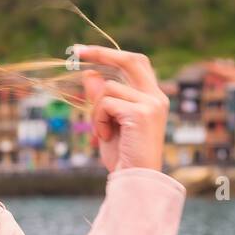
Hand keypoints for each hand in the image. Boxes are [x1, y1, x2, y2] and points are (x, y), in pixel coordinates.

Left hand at [73, 45, 168, 172]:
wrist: (135, 182)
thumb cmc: (123, 157)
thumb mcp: (108, 123)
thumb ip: (102, 99)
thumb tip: (90, 74)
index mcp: (153, 98)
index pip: (135, 64)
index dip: (111, 54)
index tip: (85, 52)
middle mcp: (157, 97)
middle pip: (130, 60)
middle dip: (102, 53)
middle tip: (77, 52)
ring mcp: (152, 104)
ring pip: (109, 89)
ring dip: (96, 111)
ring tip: (103, 133)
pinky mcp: (142, 113)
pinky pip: (106, 103)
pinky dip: (98, 120)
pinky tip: (106, 137)